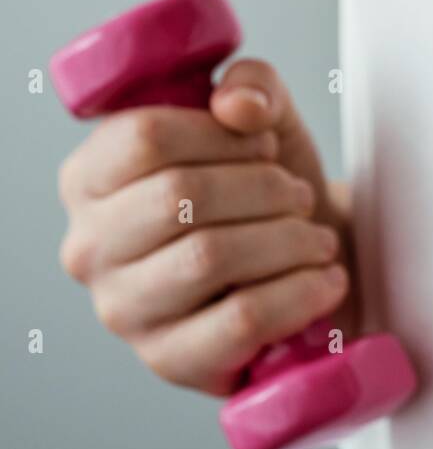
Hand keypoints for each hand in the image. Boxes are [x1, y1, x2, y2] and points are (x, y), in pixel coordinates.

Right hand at [57, 61, 350, 395]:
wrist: (299, 263)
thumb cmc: (262, 187)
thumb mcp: (261, 119)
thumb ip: (252, 87)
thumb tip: (238, 105)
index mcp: (90, 177)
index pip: (144, 137)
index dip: (221, 133)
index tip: (263, 143)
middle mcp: (89, 247)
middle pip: (179, 195)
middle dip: (264, 187)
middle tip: (298, 194)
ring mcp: (124, 310)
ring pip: (209, 256)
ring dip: (287, 238)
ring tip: (317, 237)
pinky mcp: (170, 361)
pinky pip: (241, 320)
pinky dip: (299, 293)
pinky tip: (326, 279)